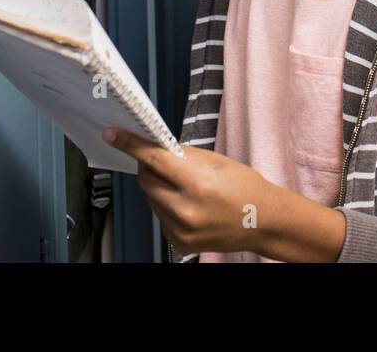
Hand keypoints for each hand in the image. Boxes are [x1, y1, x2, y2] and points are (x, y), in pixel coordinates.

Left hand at [103, 127, 273, 255]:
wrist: (264, 222)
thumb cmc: (246, 189)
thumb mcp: (218, 162)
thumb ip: (184, 156)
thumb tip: (156, 147)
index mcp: (197, 184)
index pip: (153, 160)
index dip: (130, 145)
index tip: (113, 135)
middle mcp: (185, 210)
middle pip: (147, 180)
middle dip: (152, 167)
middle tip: (169, 163)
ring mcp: (180, 230)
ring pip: (151, 199)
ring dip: (159, 187)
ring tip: (186, 187)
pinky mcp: (178, 242)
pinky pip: (159, 215)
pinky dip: (167, 205)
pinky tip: (188, 204)